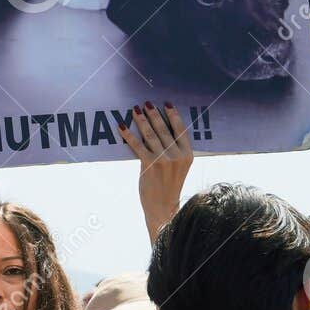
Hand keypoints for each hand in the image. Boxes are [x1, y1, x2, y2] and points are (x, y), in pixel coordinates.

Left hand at [121, 102, 192, 238]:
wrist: (163, 207)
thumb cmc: (169, 186)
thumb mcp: (179, 167)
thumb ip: (174, 151)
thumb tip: (161, 130)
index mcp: (188, 155)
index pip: (181, 130)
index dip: (173, 115)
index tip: (166, 104)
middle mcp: (178, 156)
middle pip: (163, 129)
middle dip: (153, 114)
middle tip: (146, 103)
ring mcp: (164, 160)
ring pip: (150, 134)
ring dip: (141, 120)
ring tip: (135, 110)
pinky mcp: (150, 165)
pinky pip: (137, 145)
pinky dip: (129, 134)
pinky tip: (122, 126)